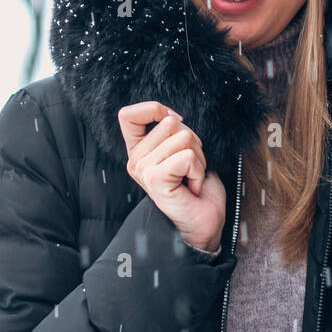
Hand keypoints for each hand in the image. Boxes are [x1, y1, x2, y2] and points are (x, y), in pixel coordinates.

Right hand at [118, 101, 224, 252]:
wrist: (204, 221)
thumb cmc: (196, 187)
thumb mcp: (182, 151)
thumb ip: (172, 133)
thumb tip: (172, 114)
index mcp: (138, 151)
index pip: (128, 115)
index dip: (154, 109)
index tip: (174, 124)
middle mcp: (135, 161)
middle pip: (170, 122)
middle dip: (193, 143)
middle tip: (189, 169)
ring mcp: (143, 170)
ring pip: (184, 137)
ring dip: (199, 158)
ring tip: (191, 178)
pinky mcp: (155, 178)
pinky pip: (188, 155)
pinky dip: (199, 169)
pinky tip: (192, 186)